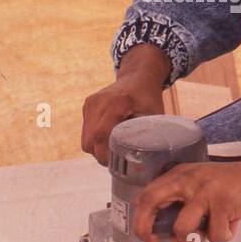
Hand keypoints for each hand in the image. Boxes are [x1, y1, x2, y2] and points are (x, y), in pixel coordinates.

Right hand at [80, 46, 169, 164]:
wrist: (137, 76)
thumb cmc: (148, 98)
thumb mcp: (154, 116)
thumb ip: (149, 136)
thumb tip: (148, 163)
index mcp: (117, 102)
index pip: (101, 135)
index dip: (105, 154)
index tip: (115, 165)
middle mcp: (100, 101)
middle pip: (90, 140)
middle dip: (101, 155)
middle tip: (117, 160)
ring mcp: (91, 103)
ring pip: (86, 139)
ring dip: (97, 148)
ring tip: (114, 147)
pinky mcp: (87, 105)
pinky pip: (86, 131)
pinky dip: (96, 139)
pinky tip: (110, 136)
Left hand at [131, 129, 240, 241]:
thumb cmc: (236, 185)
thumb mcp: (205, 185)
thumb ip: (187, 203)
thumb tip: (170, 234)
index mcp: (181, 175)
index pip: (148, 192)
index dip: (140, 215)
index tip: (147, 233)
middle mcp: (189, 179)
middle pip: (151, 200)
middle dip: (144, 226)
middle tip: (154, 241)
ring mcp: (205, 191)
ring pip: (182, 228)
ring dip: (195, 238)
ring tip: (210, 230)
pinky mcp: (223, 202)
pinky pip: (215, 235)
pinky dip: (226, 235)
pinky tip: (234, 221)